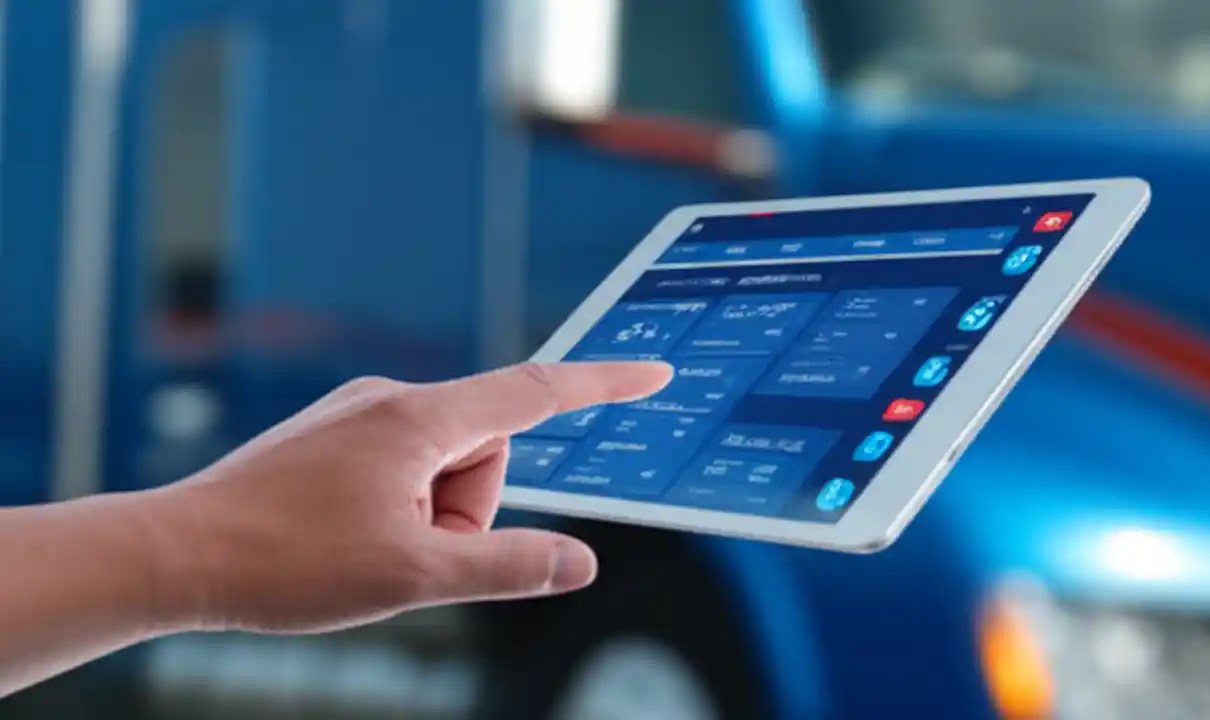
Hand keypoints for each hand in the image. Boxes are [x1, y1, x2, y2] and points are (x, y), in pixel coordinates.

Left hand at [143, 361, 671, 632]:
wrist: (176, 554)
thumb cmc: (286, 563)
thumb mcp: (414, 577)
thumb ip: (510, 567)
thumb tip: (582, 562)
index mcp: (420, 417)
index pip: (537, 392)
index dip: (604, 384)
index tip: (653, 371)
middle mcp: (390, 397)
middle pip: (485, 454)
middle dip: (468, 513)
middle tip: (407, 555)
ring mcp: (358, 413)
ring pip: (442, 468)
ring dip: (429, 518)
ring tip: (365, 550)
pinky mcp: (335, 435)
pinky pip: (402, 467)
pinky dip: (399, 508)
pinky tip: (344, 539)